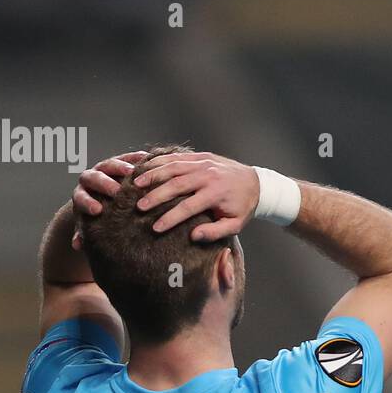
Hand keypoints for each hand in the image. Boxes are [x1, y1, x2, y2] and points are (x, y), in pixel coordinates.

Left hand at [69, 152, 149, 249]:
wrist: (104, 196)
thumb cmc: (99, 215)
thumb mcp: (90, 224)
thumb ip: (84, 232)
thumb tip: (77, 246)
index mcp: (82, 194)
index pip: (82, 197)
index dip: (88, 203)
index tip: (97, 210)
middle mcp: (90, 179)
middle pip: (94, 178)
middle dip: (104, 184)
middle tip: (116, 191)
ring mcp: (104, 168)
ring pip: (109, 164)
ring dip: (120, 167)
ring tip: (133, 172)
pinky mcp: (119, 161)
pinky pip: (126, 156)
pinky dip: (135, 158)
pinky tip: (146, 159)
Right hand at [132, 152, 259, 241]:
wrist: (256, 183)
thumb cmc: (243, 207)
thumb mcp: (235, 225)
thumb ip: (215, 232)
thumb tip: (193, 236)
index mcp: (216, 194)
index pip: (188, 207)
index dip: (171, 218)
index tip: (156, 228)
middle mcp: (208, 175)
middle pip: (177, 184)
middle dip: (156, 196)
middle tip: (139, 206)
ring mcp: (204, 163)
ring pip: (174, 167)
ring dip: (153, 175)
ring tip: (135, 184)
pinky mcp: (201, 156)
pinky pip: (177, 156)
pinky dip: (160, 161)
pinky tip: (145, 166)